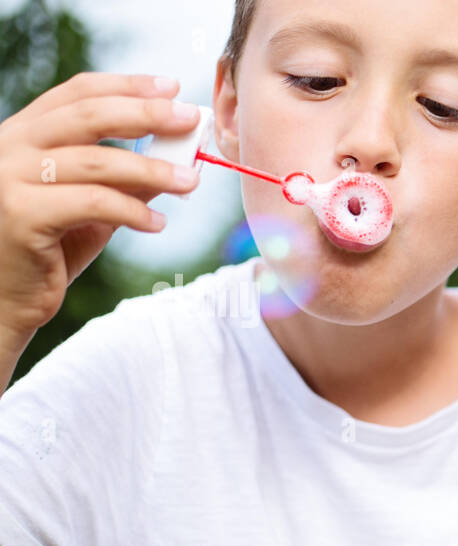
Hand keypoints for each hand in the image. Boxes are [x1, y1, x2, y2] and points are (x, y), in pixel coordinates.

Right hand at [0, 72, 201, 335]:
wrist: (5, 298)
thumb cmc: (48, 250)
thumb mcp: (94, 207)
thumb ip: (127, 180)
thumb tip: (180, 157)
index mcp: (25, 134)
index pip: (78, 94)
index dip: (126, 86)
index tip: (171, 88)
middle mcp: (11, 147)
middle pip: (88, 116)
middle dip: (145, 114)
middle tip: (190, 119)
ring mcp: (10, 179)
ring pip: (96, 162)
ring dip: (153, 169)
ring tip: (190, 181)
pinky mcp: (22, 215)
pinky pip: (93, 203)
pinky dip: (133, 210)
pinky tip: (157, 223)